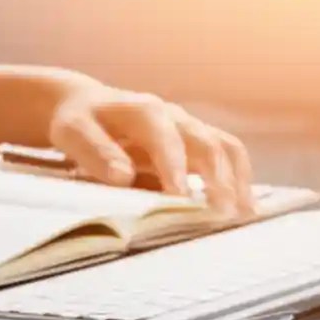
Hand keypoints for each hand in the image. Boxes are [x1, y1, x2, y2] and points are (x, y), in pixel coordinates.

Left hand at [48, 82, 253, 213]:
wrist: (87, 104)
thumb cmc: (79, 122)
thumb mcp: (73, 133)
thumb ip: (96, 153)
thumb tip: (123, 177)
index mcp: (144, 111)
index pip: (165, 138)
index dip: (175, 167)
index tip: (180, 197)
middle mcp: (174, 116)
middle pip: (206, 143)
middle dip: (218, 178)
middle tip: (222, 214)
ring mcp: (189, 128)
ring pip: (225, 148)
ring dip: (238, 180)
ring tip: (243, 215)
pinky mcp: (196, 141)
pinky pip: (227, 155)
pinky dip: (240, 179)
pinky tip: (245, 207)